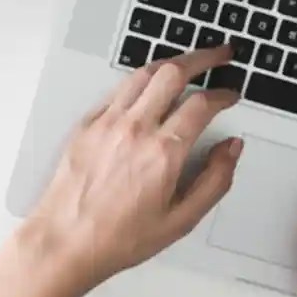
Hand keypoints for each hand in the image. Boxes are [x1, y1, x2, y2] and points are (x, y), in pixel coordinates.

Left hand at [23, 46, 244, 288]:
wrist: (64, 242)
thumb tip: (231, 149)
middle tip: (220, 54)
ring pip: (143, 73)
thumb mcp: (181, 220)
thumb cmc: (118, 238)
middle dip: (203, 57)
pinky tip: (147, 87)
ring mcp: (107, 122)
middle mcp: (135, 129)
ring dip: (170, 62)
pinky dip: (139, 82)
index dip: (223, 94)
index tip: (231, 94)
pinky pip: (117, 91)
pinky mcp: (87, 125)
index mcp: (163, 152)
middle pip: (173, 72)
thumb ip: (214, 180)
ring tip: (187, 62)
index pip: (202, 104)